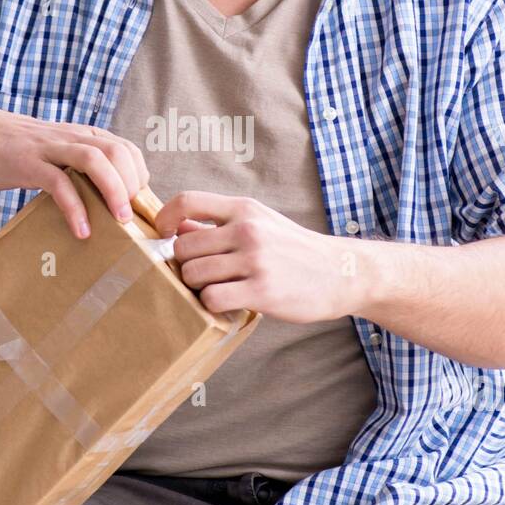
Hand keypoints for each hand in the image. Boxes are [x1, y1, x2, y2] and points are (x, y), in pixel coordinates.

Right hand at [0, 103, 148, 239]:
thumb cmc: (18, 149)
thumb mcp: (56, 151)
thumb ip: (79, 168)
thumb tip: (105, 200)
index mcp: (82, 135)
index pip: (126, 148)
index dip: (139, 175)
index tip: (138, 203)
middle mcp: (72, 137)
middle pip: (117, 151)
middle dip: (132, 184)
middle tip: (131, 217)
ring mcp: (50, 148)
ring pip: (94, 160)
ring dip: (113, 191)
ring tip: (120, 221)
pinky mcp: (29, 163)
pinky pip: (58, 183)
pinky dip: (74, 208)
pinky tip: (81, 230)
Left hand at [152, 191, 364, 322]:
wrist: (342, 273)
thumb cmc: (295, 250)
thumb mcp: (261, 223)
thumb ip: (219, 223)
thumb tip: (177, 225)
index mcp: (244, 209)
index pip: (188, 200)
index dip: (164, 218)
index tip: (162, 235)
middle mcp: (247, 230)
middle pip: (183, 245)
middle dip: (184, 263)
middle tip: (201, 274)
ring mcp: (254, 260)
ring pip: (193, 273)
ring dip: (197, 286)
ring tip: (217, 289)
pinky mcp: (261, 291)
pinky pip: (212, 298)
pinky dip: (212, 304)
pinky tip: (228, 302)